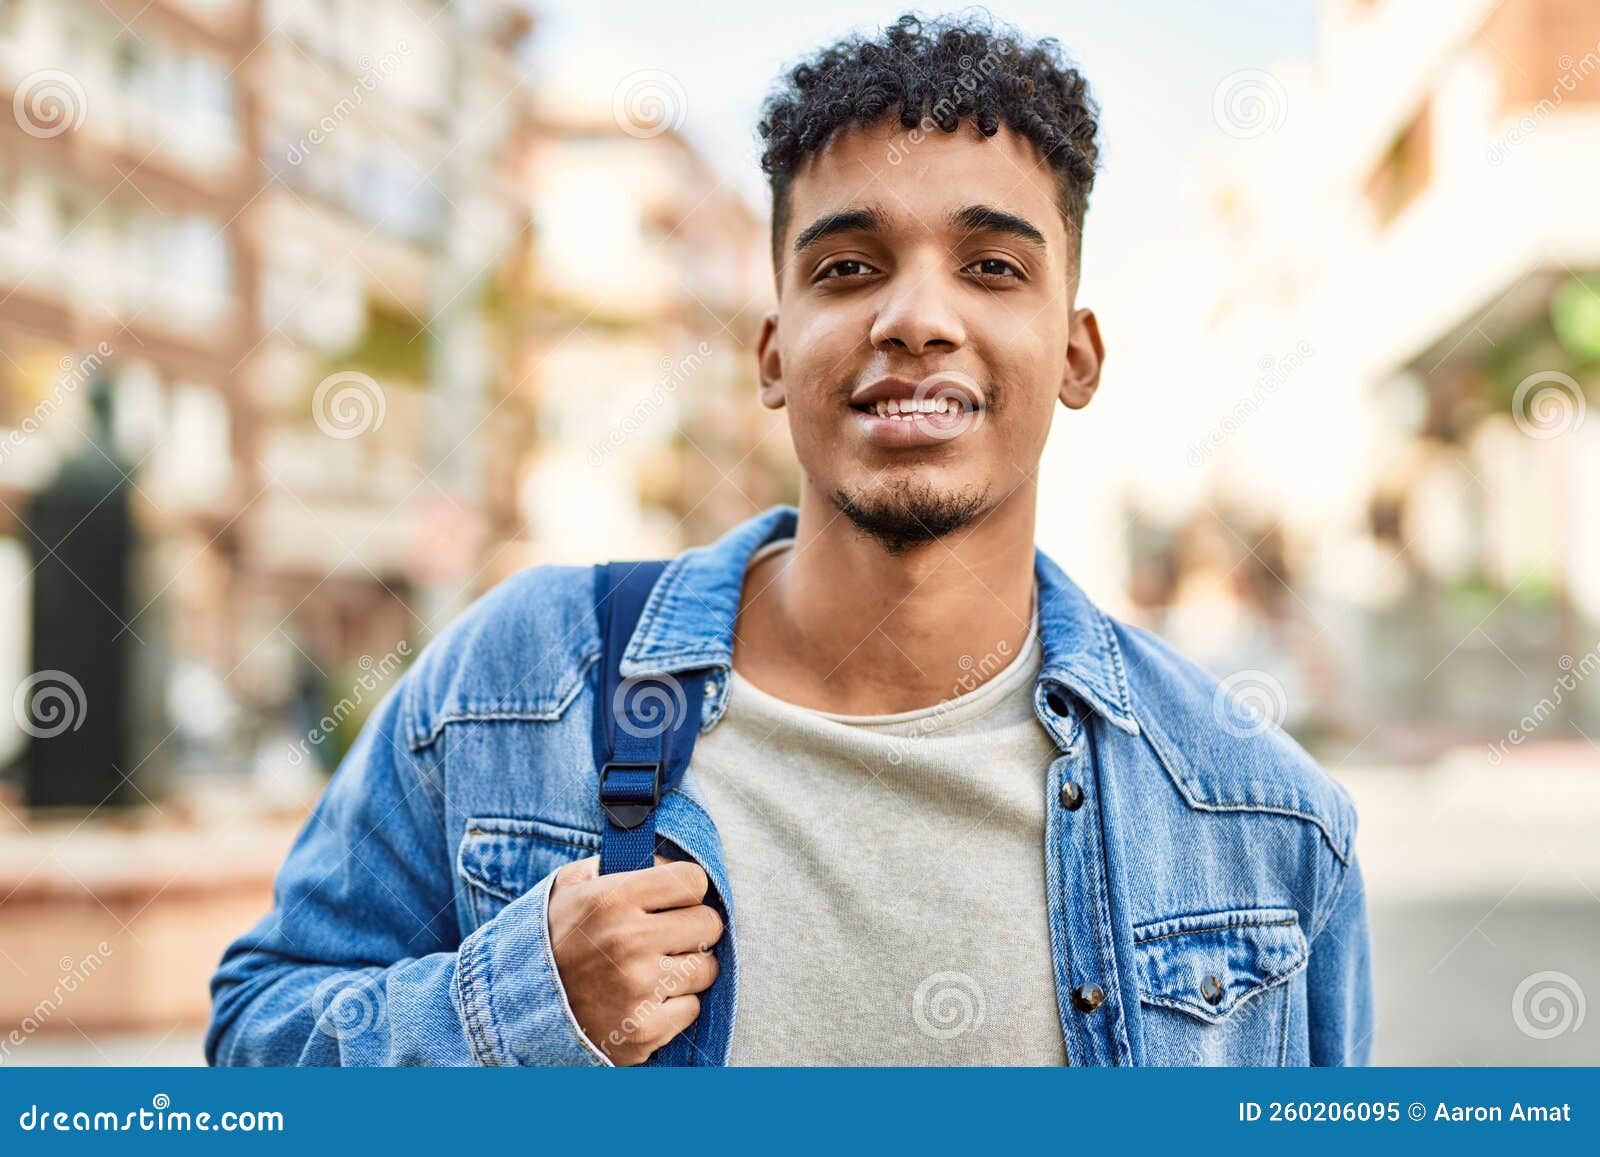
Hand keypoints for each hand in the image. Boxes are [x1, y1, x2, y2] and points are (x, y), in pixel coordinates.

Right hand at [547, 853, 722, 1065]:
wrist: (512, 1009)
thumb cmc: (548, 940)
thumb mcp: (569, 887)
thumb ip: (615, 866)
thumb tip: (663, 862)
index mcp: (614, 899)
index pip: (693, 880)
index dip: (686, 889)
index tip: (673, 900)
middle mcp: (630, 942)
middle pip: (709, 924)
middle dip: (692, 927)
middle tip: (668, 935)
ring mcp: (638, 989)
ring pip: (706, 969)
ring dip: (688, 969)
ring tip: (656, 968)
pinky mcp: (643, 1031)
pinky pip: (691, 1009)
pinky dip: (674, 1006)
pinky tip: (647, 1000)